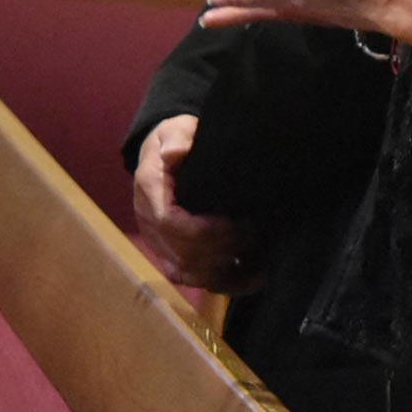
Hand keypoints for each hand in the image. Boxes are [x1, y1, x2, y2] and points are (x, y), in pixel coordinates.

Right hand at [131, 115, 257, 293]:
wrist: (165, 152)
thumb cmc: (177, 139)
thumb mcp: (177, 128)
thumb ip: (178, 137)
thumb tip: (174, 153)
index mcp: (150, 192)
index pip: (171, 223)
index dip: (205, 231)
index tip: (238, 224)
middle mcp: (151, 223)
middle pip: (183, 253)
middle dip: (223, 250)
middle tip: (258, 237)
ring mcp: (160, 242)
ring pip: (188, 272)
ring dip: (225, 273)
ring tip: (260, 266)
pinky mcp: (173, 254)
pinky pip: (194, 278)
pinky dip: (224, 282)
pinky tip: (253, 278)